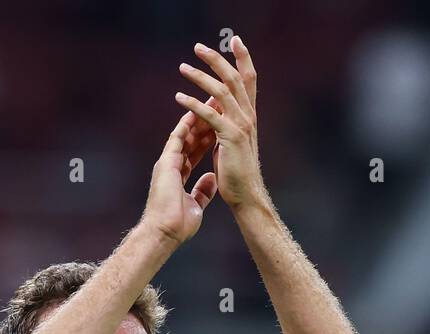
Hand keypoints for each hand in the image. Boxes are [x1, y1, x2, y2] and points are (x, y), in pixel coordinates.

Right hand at [140, 110, 219, 246]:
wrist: (166, 233)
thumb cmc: (179, 225)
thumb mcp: (196, 205)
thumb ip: (203, 191)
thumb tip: (212, 179)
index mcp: (179, 173)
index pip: (196, 150)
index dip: (208, 136)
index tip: (220, 122)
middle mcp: (172, 164)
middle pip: (191, 137)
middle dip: (204, 120)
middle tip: (216, 103)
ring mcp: (168, 163)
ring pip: (184, 134)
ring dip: (197, 117)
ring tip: (208, 101)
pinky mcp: (165, 164)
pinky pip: (176, 140)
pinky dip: (185, 127)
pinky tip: (194, 113)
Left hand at [175, 35, 267, 210]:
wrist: (246, 196)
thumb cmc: (237, 174)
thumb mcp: (231, 143)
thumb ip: (224, 124)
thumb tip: (213, 113)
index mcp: (249, 116)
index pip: (248, 80)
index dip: (243, 59)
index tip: (235, 41)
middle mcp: (248, 117)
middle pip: (234, 79)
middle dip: (217, 60)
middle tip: (198, 47)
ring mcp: (241, 127)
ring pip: (222, 92)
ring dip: (200, 77)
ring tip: (183, 67)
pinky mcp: (230, 138)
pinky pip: (209, 115)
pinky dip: (193, 104)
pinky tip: (179, 97)